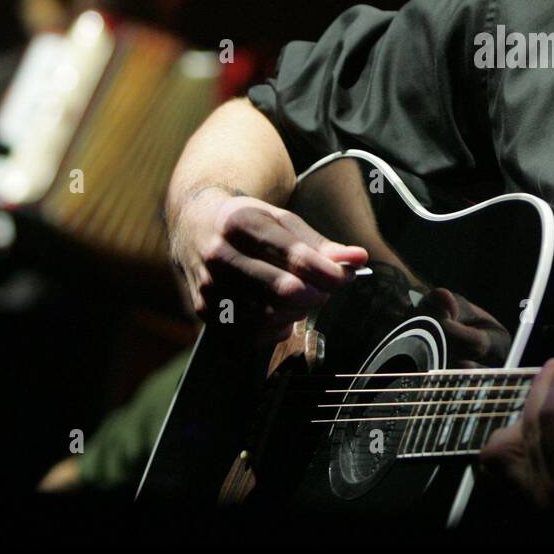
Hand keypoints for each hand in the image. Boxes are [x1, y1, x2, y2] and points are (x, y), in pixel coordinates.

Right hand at [170, 185, 367, 335]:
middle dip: (316, 293)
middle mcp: (220, 255)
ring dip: (298, 311)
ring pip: (270, 316)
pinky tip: (280, 311)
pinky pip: (252, 333)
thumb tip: (358, 259)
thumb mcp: (283, 220)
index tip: (345, 276)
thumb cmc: (248, 222)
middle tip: (323, 287)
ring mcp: (210, 286)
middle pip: (285, 290)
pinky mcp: (206, 310)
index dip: (328, 272)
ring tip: (301, 296)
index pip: (295, 256)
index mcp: (241, 223)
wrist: (195, 226)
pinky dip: (276, 327)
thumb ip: (320, 244)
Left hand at [479, 357, 553, 540]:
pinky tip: (528, 440)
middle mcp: (543, 495)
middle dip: (539, 391)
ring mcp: (526, 506)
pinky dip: (506, 452)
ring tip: (541, 407)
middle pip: (525, 428)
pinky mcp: (521, 514)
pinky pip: (497, 476)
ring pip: (498, 453)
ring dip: (516, 424)